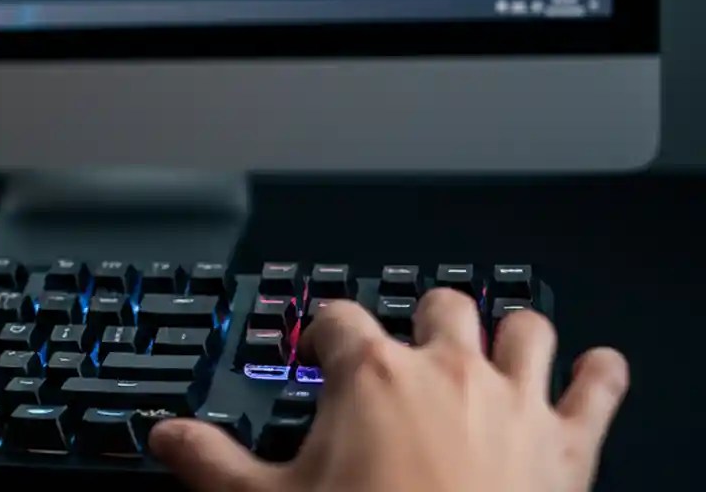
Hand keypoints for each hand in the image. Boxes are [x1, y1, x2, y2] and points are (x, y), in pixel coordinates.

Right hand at [151, 289, 628, 491]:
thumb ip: (211, 461)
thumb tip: (168, 437)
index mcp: (370, 376)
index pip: (336, 318)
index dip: (323, 328)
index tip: (320, 343)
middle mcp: (445, 371)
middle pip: (438, 305)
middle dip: (423, 317)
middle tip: (410, 342)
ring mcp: (512, 401)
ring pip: (522, 330)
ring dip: (511, 331)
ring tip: (500, 336)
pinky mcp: (567, 445)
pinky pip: (597, 390)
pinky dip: (599, 376)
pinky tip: (599, 368)